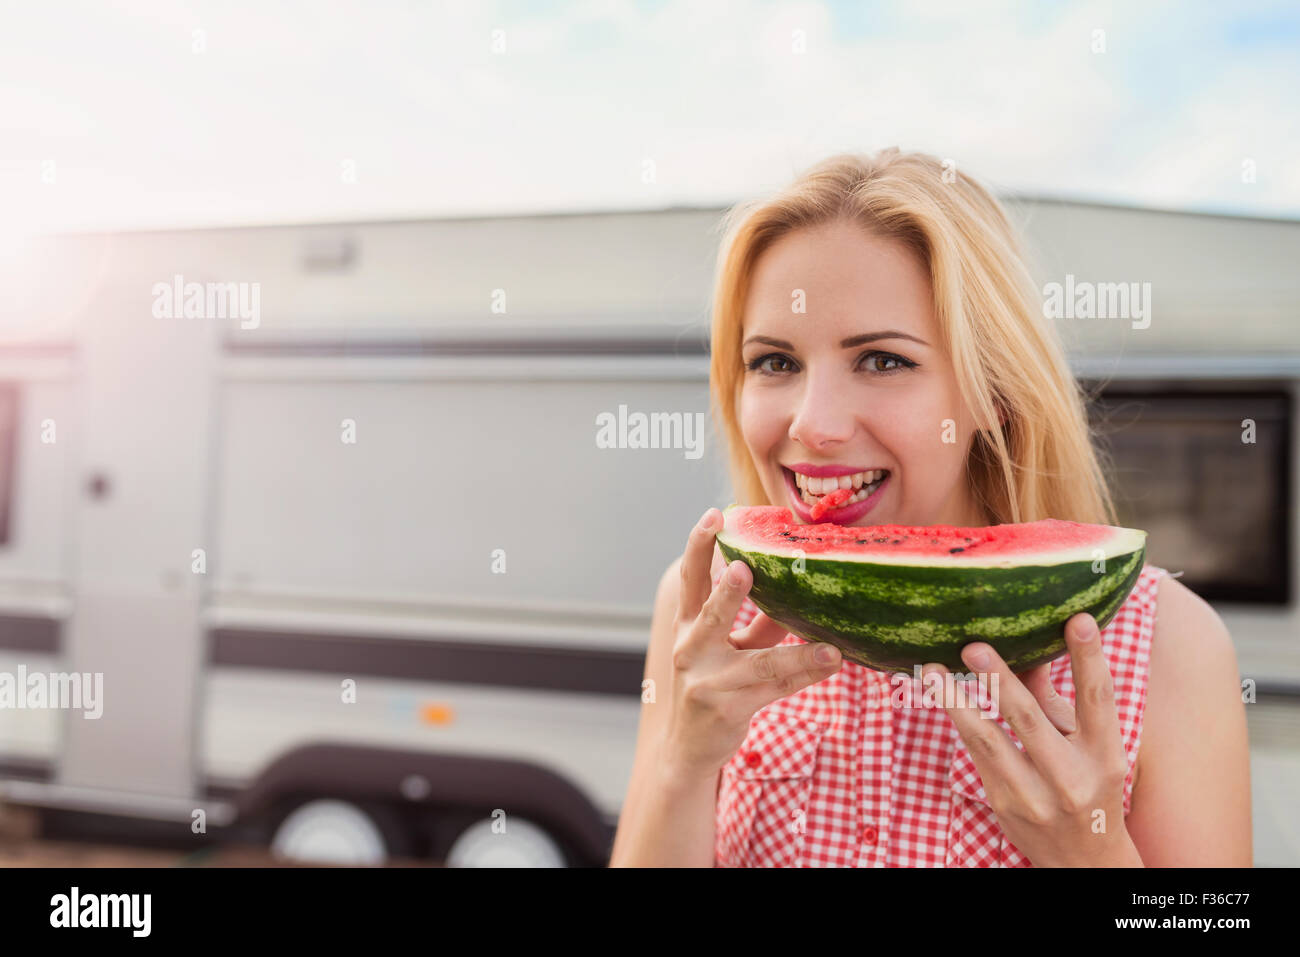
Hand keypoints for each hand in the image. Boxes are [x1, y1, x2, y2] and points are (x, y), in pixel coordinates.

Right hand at [660, 508, 842, 778]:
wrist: (688, 747)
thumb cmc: (712, 684)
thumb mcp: (727, 648)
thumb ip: (757, 621)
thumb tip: (798, 593)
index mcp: (687, 625)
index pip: (690, 578)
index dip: (700, 545)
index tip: (715, 516)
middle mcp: (691, 649)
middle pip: (709, 613)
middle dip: (726, 591)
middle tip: (743, 567)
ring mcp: (709, 682)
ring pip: (758, 662)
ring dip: (794, 653)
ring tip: (825, 645)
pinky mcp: (728, 708)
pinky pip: (776, 688)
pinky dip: (806, 675)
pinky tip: (831, 663)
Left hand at [922, 613, 1142, 866]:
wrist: (1083, 861)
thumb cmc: (1088, 788)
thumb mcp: (1086, 745)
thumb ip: (1055, 698)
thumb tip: (1029, 646)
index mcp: (1104, 757)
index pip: (1099, 700)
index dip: (1090, 659)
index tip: (1079, 619)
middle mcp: (1071, 777)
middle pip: (1031, 720)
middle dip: (999, 681)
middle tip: (973, 646)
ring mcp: (1034, 795)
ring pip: (988, 741)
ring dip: (956, 701)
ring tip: (931, 671)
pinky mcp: (1003, 802)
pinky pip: (976, 754)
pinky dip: (959, 721)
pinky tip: (941, 695)